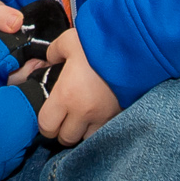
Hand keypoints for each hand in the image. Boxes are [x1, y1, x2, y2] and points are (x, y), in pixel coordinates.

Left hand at [36, 27, 121, 144]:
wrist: (134, 49)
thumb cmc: (99, 44)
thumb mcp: (68, 41)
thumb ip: (53, 53)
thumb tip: (48, 60)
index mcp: (66, 95)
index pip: (47, 126)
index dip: (44, 124)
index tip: (47, 117)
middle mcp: (84, 111)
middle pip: (66, 138)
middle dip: (61, 130)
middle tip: (62, 118)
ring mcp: (103, 116)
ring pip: (87, 139)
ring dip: (81, 131)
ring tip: (80, 118)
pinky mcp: (120, 115)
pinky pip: (105, 131)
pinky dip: (98, 127)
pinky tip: (96, 114)